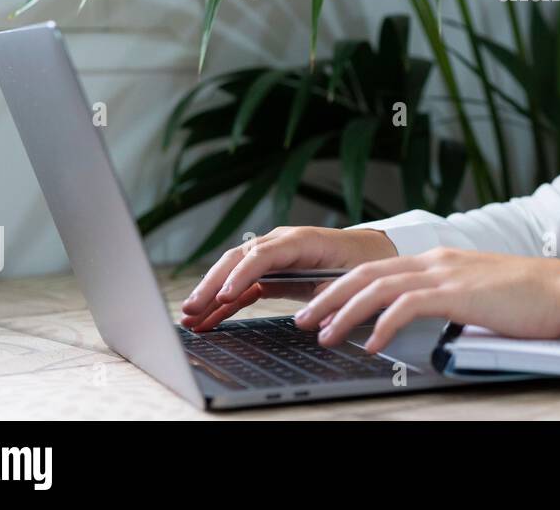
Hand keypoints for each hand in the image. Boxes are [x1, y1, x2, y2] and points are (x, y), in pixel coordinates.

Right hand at [179, 226, 397, 331]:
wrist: (370, 252)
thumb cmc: (361, 263)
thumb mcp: (351, 280)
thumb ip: (332, 295)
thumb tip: (320, 319)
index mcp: (302, 240)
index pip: (263, 255)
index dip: (242, 275)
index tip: (223, 296)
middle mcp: (281, 242)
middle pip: (239, 260)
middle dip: (213, 284)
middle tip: (191, 308)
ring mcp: (273, 255)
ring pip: (233, 272)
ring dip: (211, 293)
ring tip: (189, 318)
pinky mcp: (271, 271)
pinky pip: (243, 286)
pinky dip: (225, 302)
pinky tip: (208, 318)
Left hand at [292, 247, 559, 354]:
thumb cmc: (529, 298)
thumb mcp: (477, 294)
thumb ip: (446, 299)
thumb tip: (420, 321)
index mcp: (439, 259)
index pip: (378, 268)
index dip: (343, 287)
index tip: (320, 307)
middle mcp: (437, 260)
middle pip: (367, 273)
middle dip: (329, 297)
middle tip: (303, 319)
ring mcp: (447, 274)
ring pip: (378, 288)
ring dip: (345, 313)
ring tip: (324, 335)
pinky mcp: (458, 294)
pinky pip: (407, 307)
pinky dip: (382, 325)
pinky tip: (370, 344)